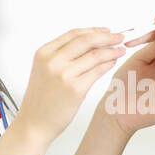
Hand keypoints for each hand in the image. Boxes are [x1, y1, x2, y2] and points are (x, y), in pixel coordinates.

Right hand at [18, 26, 126, 142]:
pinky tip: (113, 62)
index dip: (93, 30)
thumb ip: (61, 56)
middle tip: (120, 37)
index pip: (73, 33)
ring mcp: (64, 74)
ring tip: (120, 50)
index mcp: (43, 53)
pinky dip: (108, 64)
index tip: (106, 31)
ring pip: (95, 55)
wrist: (34, 124)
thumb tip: (89, 43)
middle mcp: (52, 61)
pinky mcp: (75, 89)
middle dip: (107, 37)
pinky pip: (97, 71)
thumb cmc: (40, 100)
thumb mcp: (44, 70)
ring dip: (112, 50)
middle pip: (86, 40)